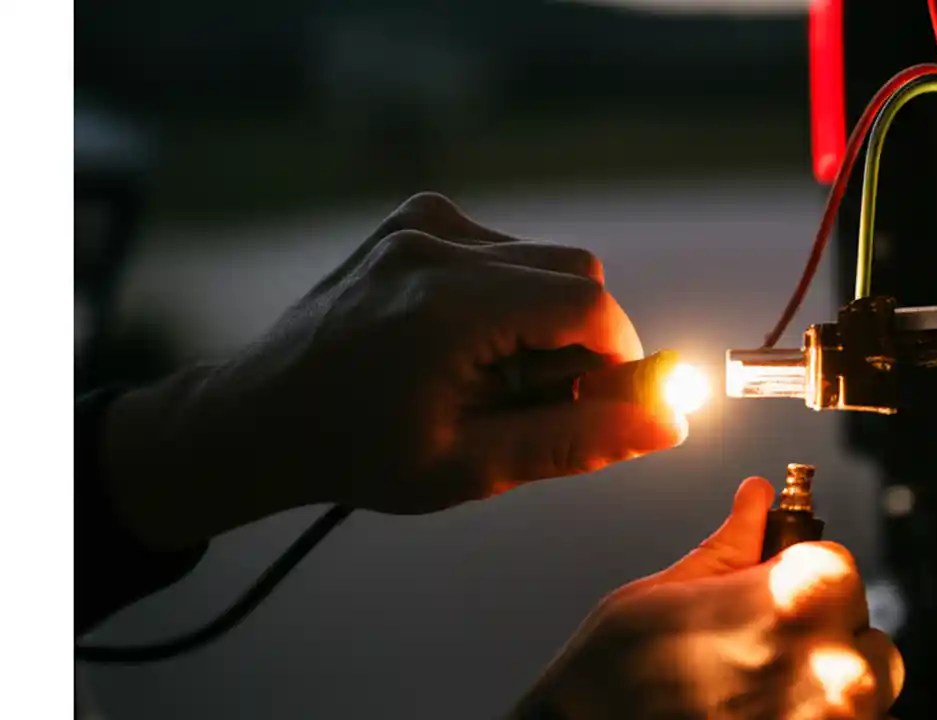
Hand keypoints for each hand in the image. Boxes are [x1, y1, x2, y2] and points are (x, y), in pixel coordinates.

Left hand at [103, 192, 686, 548]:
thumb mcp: (472, 467)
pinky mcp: (415, 217)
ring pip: (544, 258)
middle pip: (575, 271)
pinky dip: (510, 293)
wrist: (264, 414)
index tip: (607, 402)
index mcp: (448, 307)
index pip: (588, 302)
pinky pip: (505, 247)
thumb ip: (576, 442)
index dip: (619, 357)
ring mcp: (422, 223)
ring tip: (490, 373)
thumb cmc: (360, 453)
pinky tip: (465, 339)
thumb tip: (668, 425)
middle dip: (581, 339)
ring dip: (544, 317)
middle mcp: (436, 246)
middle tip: (540, 397)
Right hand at [514, 477, 904, 718]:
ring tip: (759, 699)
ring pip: (868, 696)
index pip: (839, 567)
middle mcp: (837, 668)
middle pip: (865, 636)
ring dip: (828, 694)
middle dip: (822, 641)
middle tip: (759, 658)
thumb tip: (756, 498)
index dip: (801, 581)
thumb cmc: (615, 677)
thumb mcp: (665, 593)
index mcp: (799, 601)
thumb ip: (730, 547)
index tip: (771, 598)